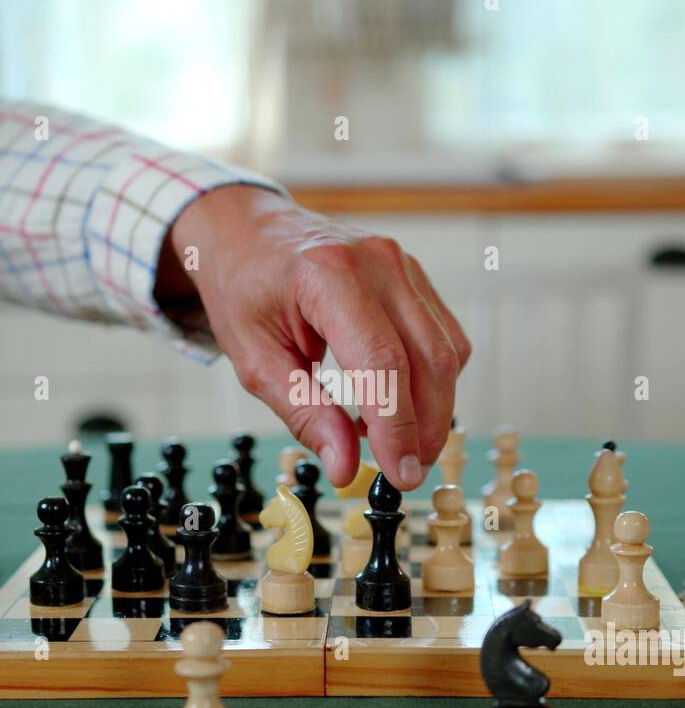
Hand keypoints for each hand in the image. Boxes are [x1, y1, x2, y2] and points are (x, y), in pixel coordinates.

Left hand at [157, 185, 470, 489]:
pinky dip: (431, 380)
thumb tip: (344, 468)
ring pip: (446, 351)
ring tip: (397, 445)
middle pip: (428, 359)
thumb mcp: (255, 359)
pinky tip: (396, 404)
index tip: (400, 475)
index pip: (382, 361)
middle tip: (406, 474)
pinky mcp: (415, 276)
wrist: (249, 232)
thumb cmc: (244, 289)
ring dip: (433, 409)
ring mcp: (402, 264)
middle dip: (426, 428)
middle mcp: (376, 262)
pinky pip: (443, 337)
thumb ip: (304, 413)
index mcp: (326, 276)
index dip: (397, 426)